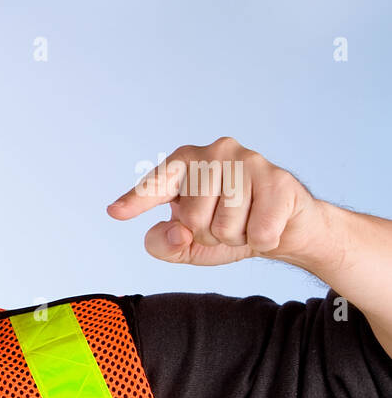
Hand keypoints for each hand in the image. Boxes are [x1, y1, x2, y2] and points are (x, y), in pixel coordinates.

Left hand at [105, 136, 333, 267]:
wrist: (282, 230)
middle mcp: (213, 152)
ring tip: (246, 221)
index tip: (115, 212)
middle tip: (224, 222)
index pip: (156, 184)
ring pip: (225, 226)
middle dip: (207, 233)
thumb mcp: (186, 244)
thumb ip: (164, 244)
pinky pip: (258, 233)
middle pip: (192, 218)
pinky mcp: (278, 179)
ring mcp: (247, 160)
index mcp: (183, 163)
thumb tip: (178, 230)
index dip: (136, 201)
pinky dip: (261, 241)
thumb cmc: (227, 230)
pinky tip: (267, 223)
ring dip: (236, 237)